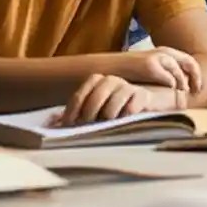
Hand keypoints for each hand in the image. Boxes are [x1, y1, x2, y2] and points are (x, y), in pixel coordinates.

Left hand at [53, 74, 183, 125]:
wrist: (153, 110)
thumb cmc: (120, 114)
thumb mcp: (97, 113)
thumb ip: (79, 115)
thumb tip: (54, 123)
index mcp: (98, 83)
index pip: (81, 93)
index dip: (73, 109)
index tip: (68, 125)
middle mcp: (113, 81)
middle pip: (98, 92)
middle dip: (91, 110)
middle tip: (90, 125)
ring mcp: (130, 87)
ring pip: (116, 95)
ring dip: (110, 111)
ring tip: (109, 122)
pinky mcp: (145, 95)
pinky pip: (135, 100)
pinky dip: (128, 110)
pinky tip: (125, 118)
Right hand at [111, 47, 201, 91]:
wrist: (105, 68)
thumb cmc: (126, 72)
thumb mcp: (147, 68)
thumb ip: (162, 72)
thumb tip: (176, 84)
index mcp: (164, 51)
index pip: (189, 60)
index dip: (196, 74)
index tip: (197, 88)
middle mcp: (163, 52)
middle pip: (190, 63)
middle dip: (196, 79)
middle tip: (196, 92)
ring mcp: (157, 57)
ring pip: (180, 73)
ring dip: (184, 85)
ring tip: (183, 96)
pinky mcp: (149, 66)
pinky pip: (169, 79)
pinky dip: (173, 87)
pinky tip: (170, 94)